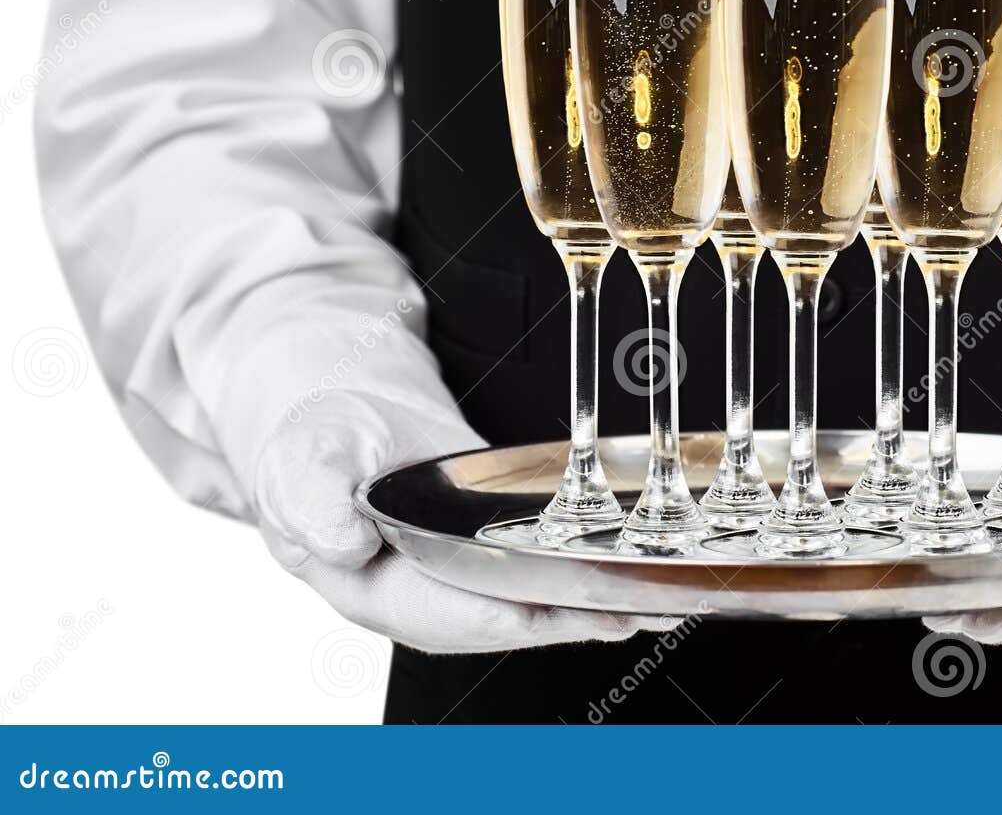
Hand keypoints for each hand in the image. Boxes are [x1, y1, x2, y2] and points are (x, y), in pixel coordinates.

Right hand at [252, 390, 675, 652]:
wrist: (345, 427)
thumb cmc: (322, 445)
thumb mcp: (307, 456)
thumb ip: (314, 498)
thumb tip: (341, 542)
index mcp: (366, 589)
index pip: (437, 611)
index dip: (490, 613)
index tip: (539, 608)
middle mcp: (420, 603)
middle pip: (498, 622)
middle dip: (562, 620)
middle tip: (622, 613)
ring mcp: (458, 590)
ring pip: (529, 612)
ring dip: (587, 613)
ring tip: (646, 608)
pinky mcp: (490, 569)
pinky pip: (542, 586)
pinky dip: (587, 589)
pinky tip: (633, 590)